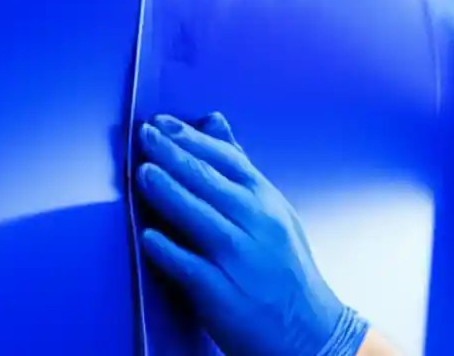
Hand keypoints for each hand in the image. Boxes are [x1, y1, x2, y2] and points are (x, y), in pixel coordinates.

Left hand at [136, 111, 368, 355]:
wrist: (310, 331)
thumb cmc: (284, 269)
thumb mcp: (271, 210)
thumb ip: (238, 168)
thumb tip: (213, 121)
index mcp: (268, 202)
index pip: (229, 161)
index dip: (193, 140)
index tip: (163, 123)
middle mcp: (259, 225)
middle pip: (213, 183)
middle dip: (177, 156)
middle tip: (145, 136)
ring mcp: (243, 260)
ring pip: (203, 220)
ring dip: (171, 195)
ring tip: (143, 173)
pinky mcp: (225, 295)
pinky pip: (194, 269)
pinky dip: (172, 253)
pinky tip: (149, 238)